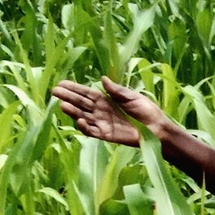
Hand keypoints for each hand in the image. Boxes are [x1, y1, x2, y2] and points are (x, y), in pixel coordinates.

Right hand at [51, 77, 170, 146]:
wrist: (158, 128)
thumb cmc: (147, 111)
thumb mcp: (132, 97)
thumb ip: (117, 90)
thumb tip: (102, 79)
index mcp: (106, 100)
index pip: (86, 93)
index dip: (74, 88)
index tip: (61, 83)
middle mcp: (101, 111)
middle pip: (81, 104)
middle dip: (68, 98)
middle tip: (55, 91)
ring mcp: (102, 123)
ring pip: (83, 117)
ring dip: (73, 112)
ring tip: (63, 105)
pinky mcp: (106, 135)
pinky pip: (92, 132)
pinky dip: (85, 128)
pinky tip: (80, 120)